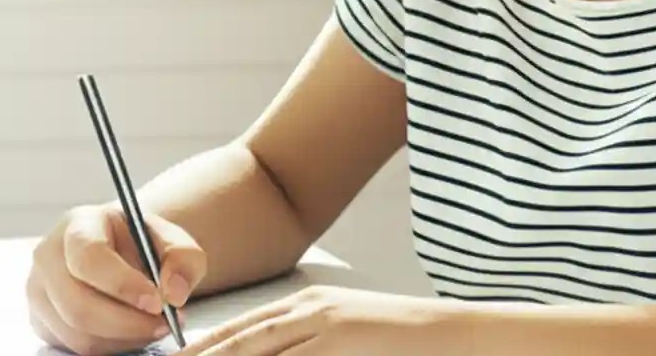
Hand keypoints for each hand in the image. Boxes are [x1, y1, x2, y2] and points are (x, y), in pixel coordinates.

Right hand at [27, 203, 207, 355]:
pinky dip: (112, 346)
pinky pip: (76, 347)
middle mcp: (48, 257)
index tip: (158, 302)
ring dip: (124, 338)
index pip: (89, 257)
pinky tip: (134, 332)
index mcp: (79, 225)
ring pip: (78, 333)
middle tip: (164, 324)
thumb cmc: (143, 244)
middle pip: (78, 305)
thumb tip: (174, 293)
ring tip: (156, 326)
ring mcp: (39, 292)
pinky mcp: (42, 322)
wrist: (119, 251)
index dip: (122, 285)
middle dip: (128, 323)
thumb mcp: (172, 240)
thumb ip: (184, 258)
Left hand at [175, 286, 459, 355]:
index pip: (243, 327)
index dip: (206, 345)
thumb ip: (306, 343)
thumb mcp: (344, 333)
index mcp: (308, 304)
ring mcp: (324, 328)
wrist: (448, 333)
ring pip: (258, 351)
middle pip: (242, 339)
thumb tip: (273, 351)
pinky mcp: (339, 345)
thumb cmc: (398, 341)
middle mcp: (310, 310)